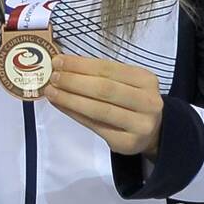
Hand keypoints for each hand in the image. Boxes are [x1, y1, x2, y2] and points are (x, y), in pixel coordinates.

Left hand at [43, 54, 162, 156]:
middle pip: (104, 88)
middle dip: (73, 81)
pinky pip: (95, 126)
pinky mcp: (127, 142)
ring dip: (70, 99)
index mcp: (146, 80)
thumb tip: (62, 66)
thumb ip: (99, 75)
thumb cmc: (130, 101)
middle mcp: (148, 101)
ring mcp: (140, 124)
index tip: (57, 61)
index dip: (80, 65)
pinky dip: (74, 114)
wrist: (151, 132)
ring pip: (99, 109)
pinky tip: (60, 106)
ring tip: (51, 91)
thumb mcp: (124, 83)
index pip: (108, 68)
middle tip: (52, 77)